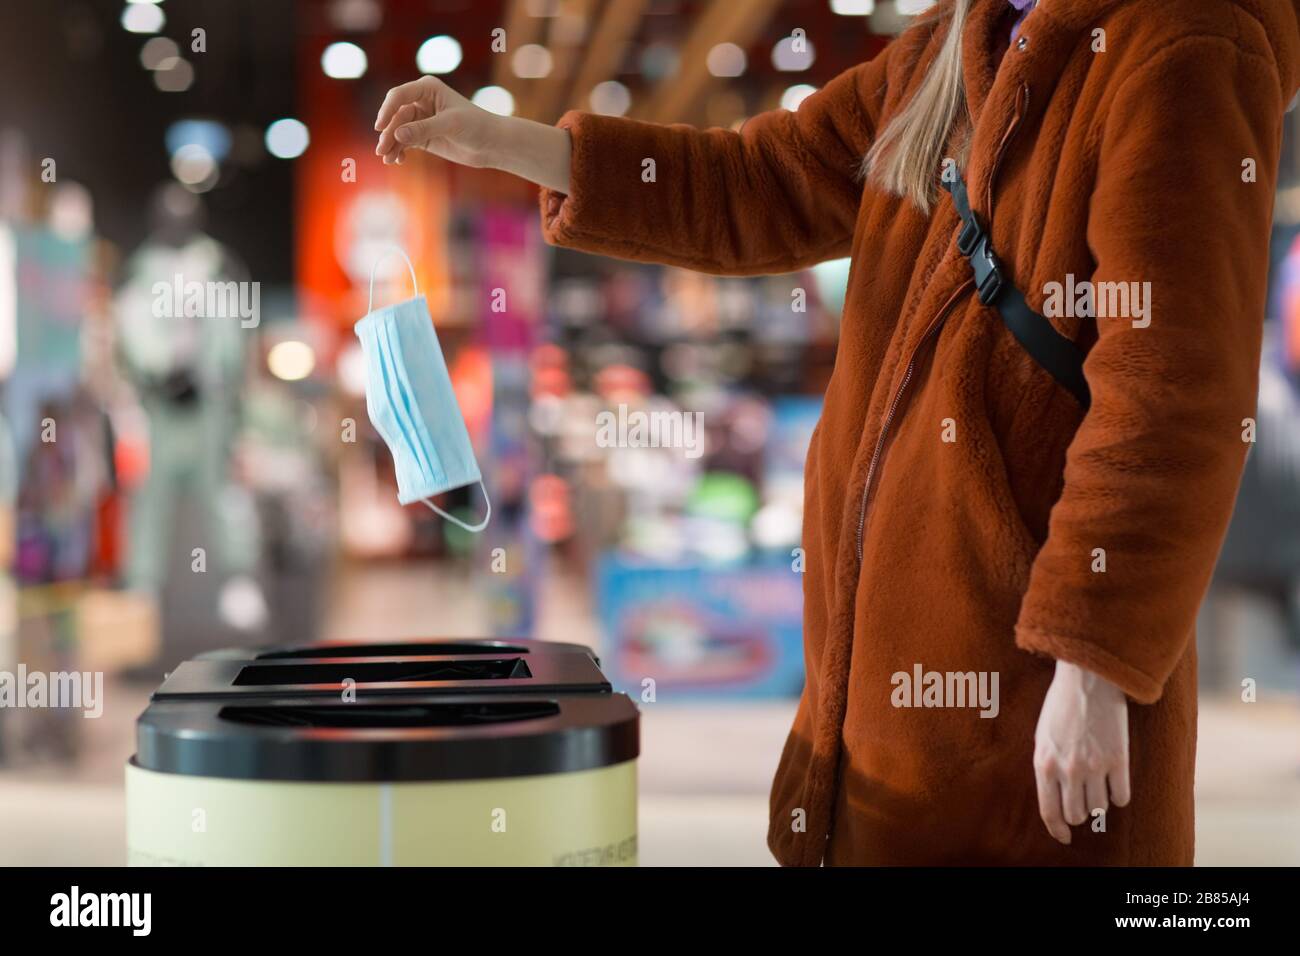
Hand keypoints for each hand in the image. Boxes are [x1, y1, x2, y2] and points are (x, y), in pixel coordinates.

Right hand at [374, 76, 499, 168]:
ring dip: (391, 144)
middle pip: (396, 116)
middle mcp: (421, 101)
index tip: (380, 128)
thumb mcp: (450, 125)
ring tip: (387, 160)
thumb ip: (423, 129)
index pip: (399, 96)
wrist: (491, 144)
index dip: (387, 110)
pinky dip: (400, 150)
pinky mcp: (423, 136)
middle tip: (382, 151)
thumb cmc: (476, 126)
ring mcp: (421, 119)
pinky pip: (405, 142)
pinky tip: (398, 160)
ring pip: (398, 130)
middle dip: (388, 133)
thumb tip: (397, 134)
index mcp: (427, 88)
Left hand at [1032, 660, 1130, 843]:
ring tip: (1098, 786)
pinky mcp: (1119, 759)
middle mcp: (1068, 769)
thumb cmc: (1061, 705)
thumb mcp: (1042, 736)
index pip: (1049, 811)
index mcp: (1044, 763)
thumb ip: (1048, 766)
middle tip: (1083, 801)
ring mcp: (1094, 766)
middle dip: (1079, 813)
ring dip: (1099, 803)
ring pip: (1099, 809)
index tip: (1064, 837)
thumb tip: (1055, 796)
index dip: (1057, 829)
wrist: (1088, 679)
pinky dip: (1119, 796)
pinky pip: (1121, 797)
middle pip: (1076, 814)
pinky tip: (1115, 784)